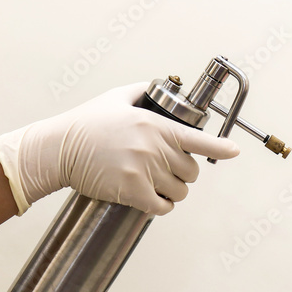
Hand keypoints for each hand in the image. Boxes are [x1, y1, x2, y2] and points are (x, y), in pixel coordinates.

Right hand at [0, 82, 239, 215]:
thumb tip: (163, 85)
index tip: (234, 152)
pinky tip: (155, 201)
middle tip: (170, 170)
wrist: (57, 148)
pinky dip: (162, 206)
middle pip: (191, 170)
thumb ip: (144, 91)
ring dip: (174, 191)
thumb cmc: (86, 122)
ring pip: (179, 191)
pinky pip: (161, 206)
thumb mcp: (117, 97)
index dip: (219, 148)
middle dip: (185, 172)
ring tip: (160, 185)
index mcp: (154, 125)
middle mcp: (153, 148)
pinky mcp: (130, 191)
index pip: (197, 139)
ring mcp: (142, 170)